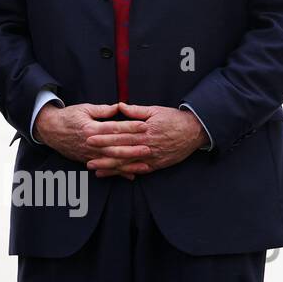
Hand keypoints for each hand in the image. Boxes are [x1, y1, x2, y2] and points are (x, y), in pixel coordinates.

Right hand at [34, 102, 147, 179]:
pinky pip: (106, 168)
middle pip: (115, 147)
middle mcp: (91, 143)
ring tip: (145, 165)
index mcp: (91, 128)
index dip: (130, 126)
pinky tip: (131, 175)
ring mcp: (89, 154)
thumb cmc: (68, 117)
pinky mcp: (88, 160)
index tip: (144, 125)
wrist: (50, 131)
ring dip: (129, 164)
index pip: (114, 128)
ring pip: (112, 161)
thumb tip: (119, 107)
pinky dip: (118, 173)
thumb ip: (102, 110)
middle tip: (149, 148)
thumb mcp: (83, 109)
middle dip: (133, 149)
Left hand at [84, 103, 205, 176]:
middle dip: (103, 156)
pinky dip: (127, 173)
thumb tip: (120, 106)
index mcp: (144, 131)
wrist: (194, 131)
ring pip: (128, 163)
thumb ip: (136, 111)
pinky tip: (116, 175)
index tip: (90, 138)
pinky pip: (140, 170)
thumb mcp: (155, 110)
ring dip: (111, 168)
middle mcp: (147, 145)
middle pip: (121, 151)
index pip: (120, 134)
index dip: (104, 137)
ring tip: (96, 170)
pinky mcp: (157, 164)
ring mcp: (152, 157)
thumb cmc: (174, 119)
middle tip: (87, 158)